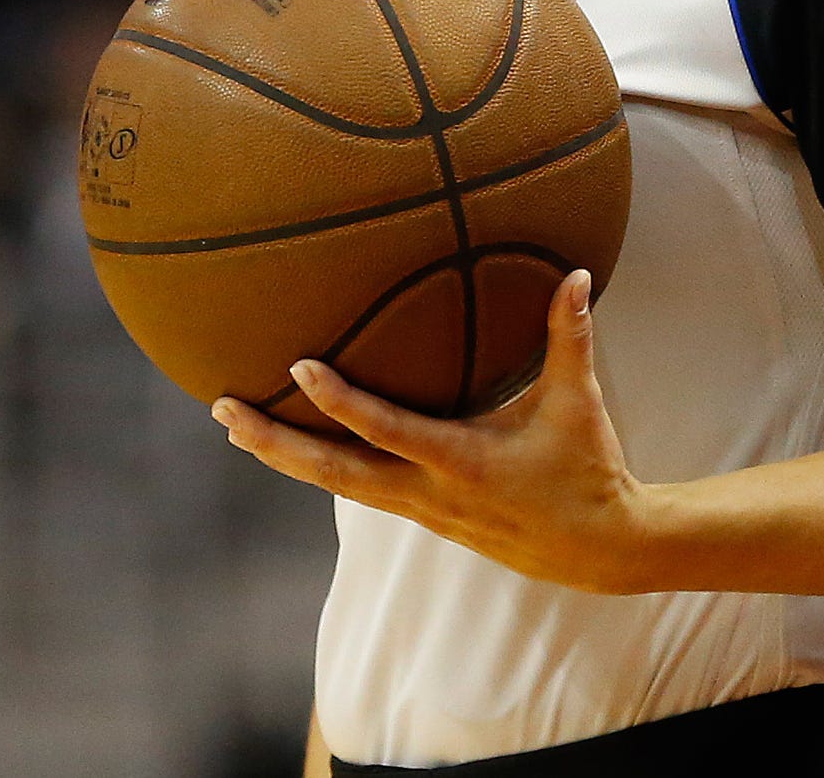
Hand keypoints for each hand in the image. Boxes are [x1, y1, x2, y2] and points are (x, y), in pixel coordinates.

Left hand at [212, 268, 665, 595]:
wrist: (599, 550)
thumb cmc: (587, 469)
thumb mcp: (578, 403)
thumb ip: (569, 336)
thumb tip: (573, 273)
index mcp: (462, 462)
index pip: (387, 430)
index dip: (340, 401)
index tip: (298, 368)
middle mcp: (429, 493)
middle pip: (334, 472)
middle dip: (276, 442)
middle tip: (225, 410)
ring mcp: (419, 510)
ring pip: (335, 486)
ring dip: (283, 457)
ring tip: (234, 426)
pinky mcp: (419, 516)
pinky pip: (354, 489)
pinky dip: (315, 468)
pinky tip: (284, 448)